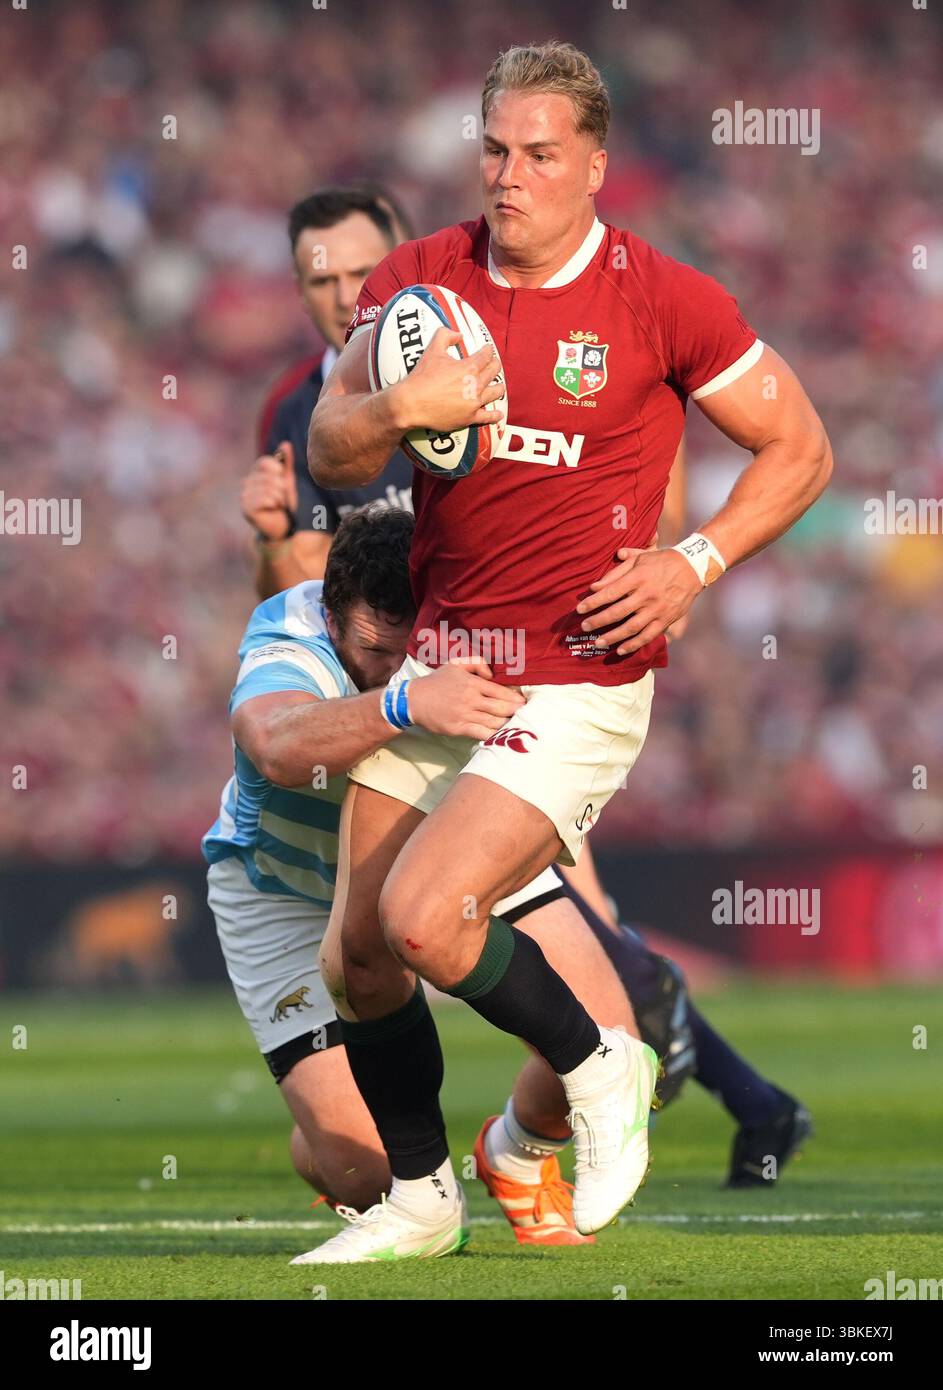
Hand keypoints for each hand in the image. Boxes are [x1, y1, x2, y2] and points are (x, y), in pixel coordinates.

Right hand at [241, 442, 297, 538]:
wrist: (282, 527)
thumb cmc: (284, 504)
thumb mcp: (288, 481)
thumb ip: (286, 464)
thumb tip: (286, 443)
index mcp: (255, 474)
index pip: (264, 462)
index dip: (277, 469)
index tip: (282, 478)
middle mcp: (246, 483)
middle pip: (269, 476)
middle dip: (282, 488)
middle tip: (281, 498)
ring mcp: (244, 496)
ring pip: (269, 489)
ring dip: (279, 498)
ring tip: (277, 504)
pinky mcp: (246, 508)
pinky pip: (265, 499)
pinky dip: (274, 504)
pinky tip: (272, 509)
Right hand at [392, 329, 504, 433]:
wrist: (412, 404)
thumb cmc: (422, 377)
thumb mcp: (432, 350)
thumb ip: (445, 335)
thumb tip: (458, 335)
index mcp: (469, 367)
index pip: (486, 355)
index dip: (488, 350)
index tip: (488, 350)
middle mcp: (476, 384)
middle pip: (494, 372)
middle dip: (495, 365)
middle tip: (493, 364)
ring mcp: (474, 402)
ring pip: (495, 393)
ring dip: (498, 387)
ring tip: (499, 386)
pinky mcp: (470, 417)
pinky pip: (488, 417)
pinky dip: (495, 415)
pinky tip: (498, 414)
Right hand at [407, 659, 524, 739]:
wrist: (414, 700)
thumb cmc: (436, 681)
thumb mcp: (455, 664)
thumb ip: (477, 663)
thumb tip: (492, 674)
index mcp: (472, 683)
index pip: (500, 691)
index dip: (515, 698)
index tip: (524, 702)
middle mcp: (471, 699)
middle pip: (501, 708)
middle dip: (516, 711)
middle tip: (526, 714)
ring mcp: (465, 715)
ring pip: (493, 722)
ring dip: (507, 724)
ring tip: (517, 725)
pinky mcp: (459, 728)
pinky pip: (481, 733)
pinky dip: (493, 735)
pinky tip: (502, 736)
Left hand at [576, 547, 701, 655]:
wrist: (693, 568)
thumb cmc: (661, 561)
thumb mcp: (640, 558)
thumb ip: (617, 571)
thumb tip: (595, 586)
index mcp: (638, 577)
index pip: (610, 592)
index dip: (593, 602)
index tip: (579, 609)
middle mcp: (647, 595)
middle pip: (617, 612)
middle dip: (598, 621)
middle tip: (584, 627)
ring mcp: (657, 610)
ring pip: (631, 628)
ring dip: (612, 637)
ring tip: (597, 643)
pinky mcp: (666, 620)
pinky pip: (648, 636)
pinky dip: (634, 645)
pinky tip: (620, 650)